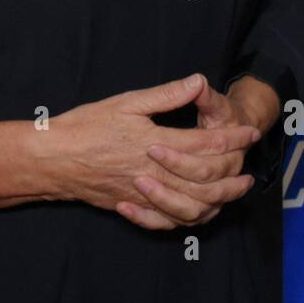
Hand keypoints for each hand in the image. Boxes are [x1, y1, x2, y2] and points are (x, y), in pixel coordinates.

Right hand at [46, 74, 262, 231]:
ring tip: (234, 193)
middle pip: (206, 179)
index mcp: (155, 142)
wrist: (52, 159)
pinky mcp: (132, 207)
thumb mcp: (126, 102)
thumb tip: (196, 81)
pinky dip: (186, 218)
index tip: (249, 132)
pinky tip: (197, 211)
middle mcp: (154, 172)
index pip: (205, 143)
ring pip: (192, 204)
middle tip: (250, 167)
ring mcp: (144, 194)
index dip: (232, 137)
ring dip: (219, 200)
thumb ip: (165, 95)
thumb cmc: (86, 125)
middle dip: (233, 172)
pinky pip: (166, 221)